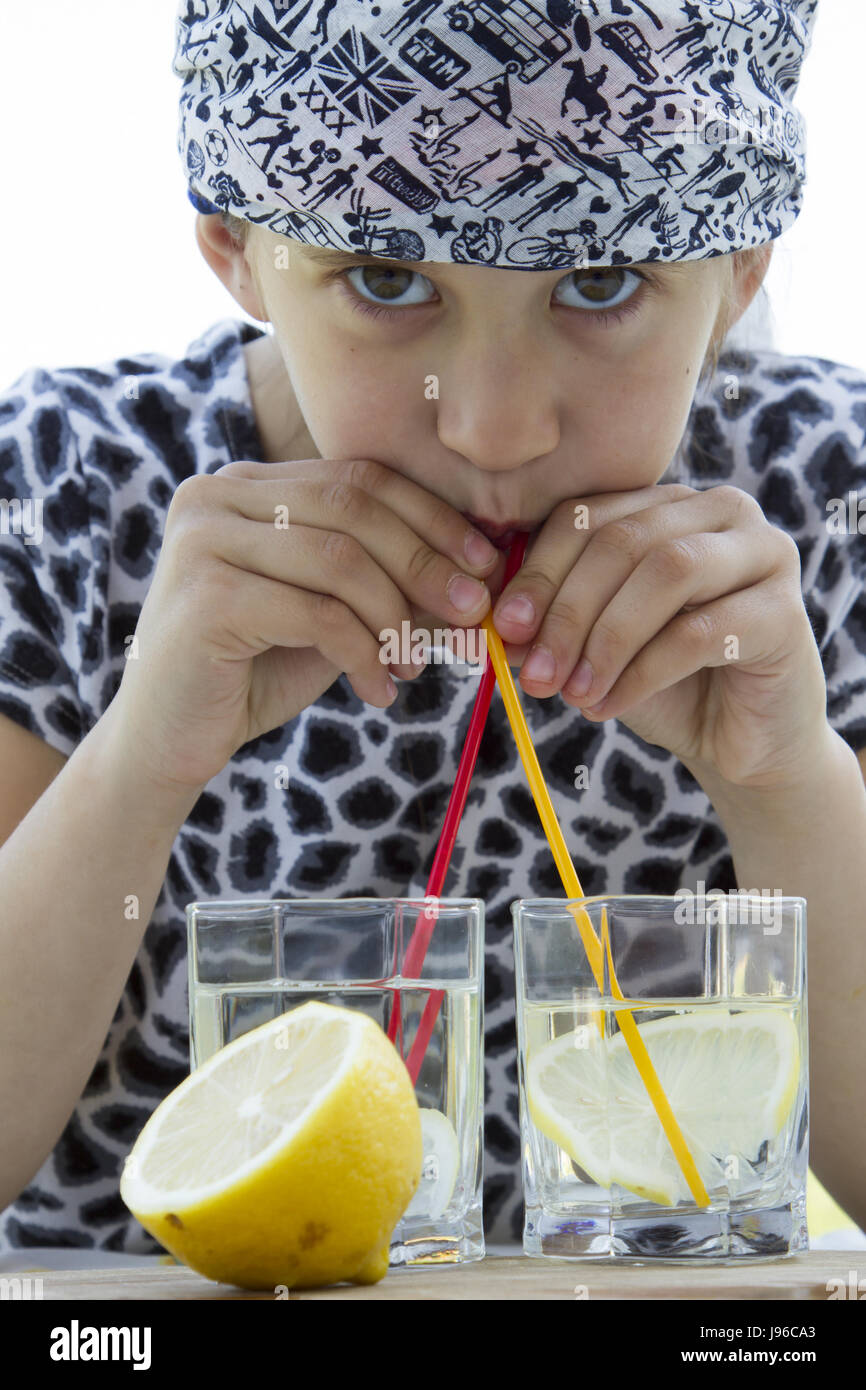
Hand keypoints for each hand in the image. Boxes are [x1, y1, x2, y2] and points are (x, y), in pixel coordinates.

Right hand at [109, 457, 500, 793]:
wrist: (168, 738)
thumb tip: (479, 573)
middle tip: (474, 613)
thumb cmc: (254, 671)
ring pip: (341, 560)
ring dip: (397, 616)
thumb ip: (387, 583)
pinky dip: (364, 655)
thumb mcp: (330, 615)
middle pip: (354, 508)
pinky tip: (378, 691)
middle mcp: (215, 496)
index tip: (485, 564)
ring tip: (417, 665)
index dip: (432, 518)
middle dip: (428, 562)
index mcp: (245, 484)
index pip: (359, 478)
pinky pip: (318, 615)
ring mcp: (203, 541)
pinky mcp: (205, 597)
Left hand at [490, 483, 829, 790]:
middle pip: (624, 540)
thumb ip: (551, 622)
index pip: (589, 516)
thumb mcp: (594, 646)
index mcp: (667, 504)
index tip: (505, 628)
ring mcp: (764, 554)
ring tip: (572, 693)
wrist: (739, 744)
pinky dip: (642, 672)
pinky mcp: (786, 612)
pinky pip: (700, 631)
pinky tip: (608, 706)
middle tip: (535, 672)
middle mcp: (722, 511)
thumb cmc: (661, 684)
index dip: (539, 571)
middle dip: (568, 611)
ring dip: (605, 639)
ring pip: (666, 572)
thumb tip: (497, 620)